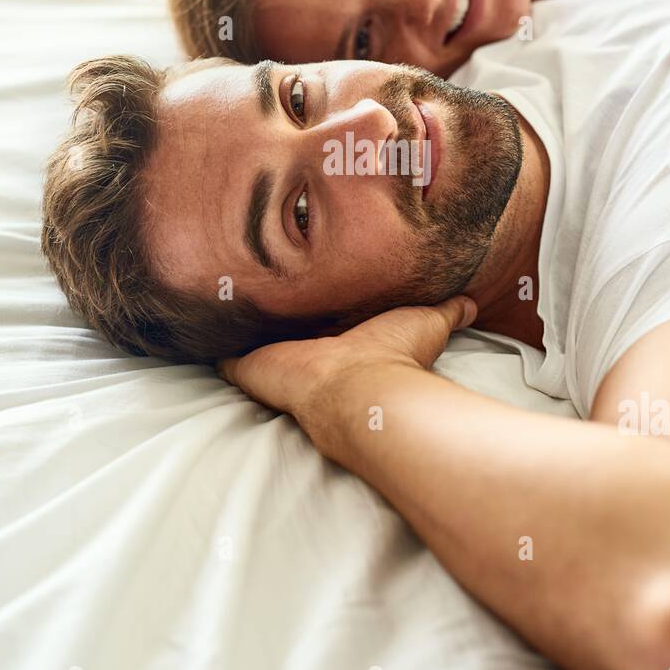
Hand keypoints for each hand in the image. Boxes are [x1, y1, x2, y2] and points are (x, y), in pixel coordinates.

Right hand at [217, 296, 476, 453]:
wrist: (356, 389)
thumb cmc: (391, 359)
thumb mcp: (426, 325)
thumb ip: (448, 313)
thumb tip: (472, 302)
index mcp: (338, 343)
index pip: (318, 320)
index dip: (309, 305)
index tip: (296, 280)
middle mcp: (304, 354)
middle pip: (280, 332)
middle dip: (269, 311)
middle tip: (249, 280)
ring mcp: (273, 363)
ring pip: (250, 340)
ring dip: (239, 323)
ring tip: (216, 292)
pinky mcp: (246, 368)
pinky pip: (221, 353)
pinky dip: (210, 339)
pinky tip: (197, 320)